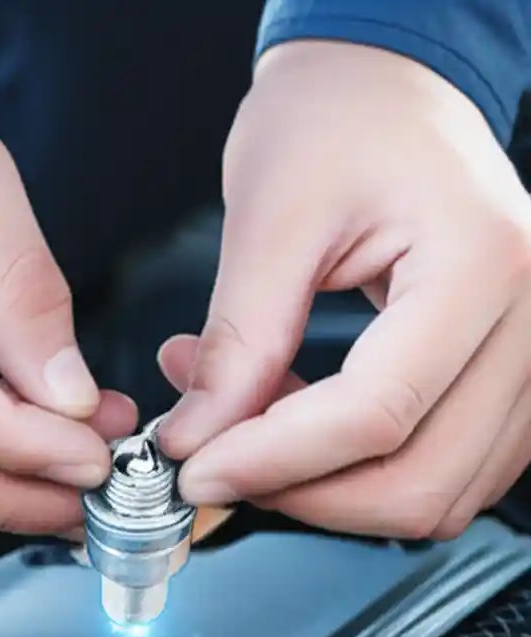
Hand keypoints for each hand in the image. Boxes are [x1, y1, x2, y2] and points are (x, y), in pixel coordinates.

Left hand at [158, 41, 530, 539]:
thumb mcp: (268, 218)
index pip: (376, 413)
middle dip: (300, 494)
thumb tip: (197, 438)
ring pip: (439, 491)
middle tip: (210, 465)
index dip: (273, 460)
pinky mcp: (506, 374)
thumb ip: (238, 342)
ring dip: (328, 487)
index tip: (194, 469)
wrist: (382, 85)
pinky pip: (445, 465)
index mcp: (481, 262)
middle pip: (422, 479)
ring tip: (240, 425)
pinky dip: (360, 468)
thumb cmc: (334, 118)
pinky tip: (290, 420)